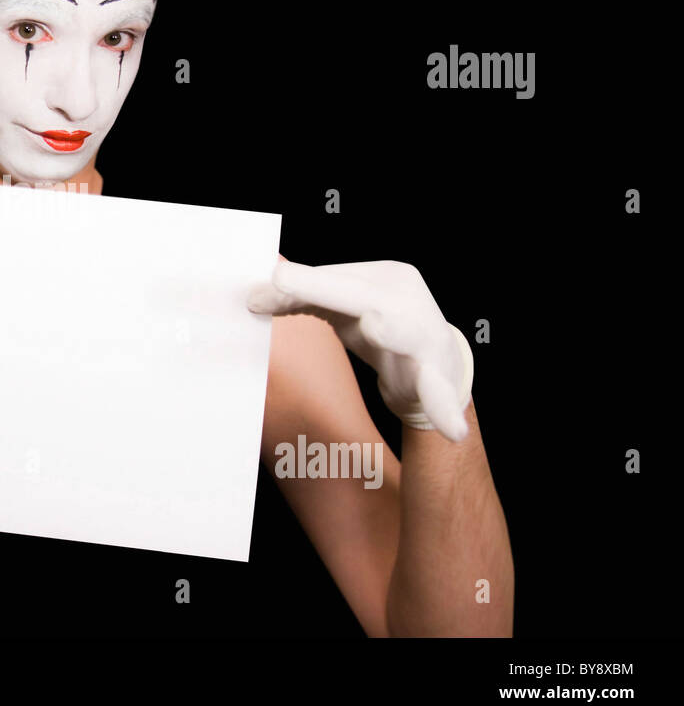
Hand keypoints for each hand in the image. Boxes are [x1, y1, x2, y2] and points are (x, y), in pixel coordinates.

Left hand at [247, 259, 472, 440]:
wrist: (439, 366)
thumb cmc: (380, 327)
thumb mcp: (340, 311)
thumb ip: (305, 301)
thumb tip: (254, 297)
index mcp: (382, 276)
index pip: (330, 277)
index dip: (293, 287)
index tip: (255, 298)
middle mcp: (405, 297)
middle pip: (355, 292)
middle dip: (319, 286)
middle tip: (281, 277)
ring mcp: (424, 335)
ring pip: (402, 331)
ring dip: (390, 331)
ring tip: (377, 327)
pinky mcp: (438, 374)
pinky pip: (437, 390)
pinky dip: (442, 408)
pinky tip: (450, 429)